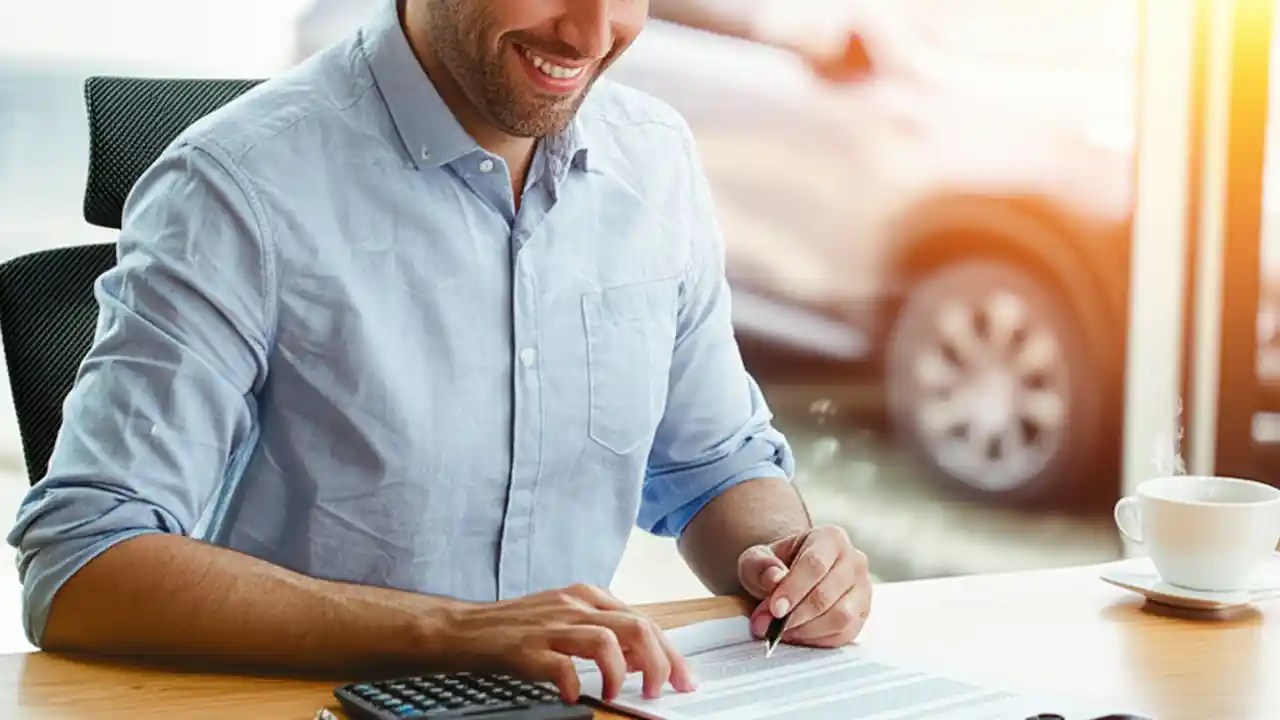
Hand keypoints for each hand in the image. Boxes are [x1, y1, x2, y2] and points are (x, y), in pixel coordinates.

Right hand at [443, 584, 696, 702]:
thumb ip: (603, 629)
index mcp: (588, 596)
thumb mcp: (566, 616)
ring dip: (620, 673)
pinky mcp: (526, 648)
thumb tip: (643, 658)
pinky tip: (572, 696)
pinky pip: (560, 666)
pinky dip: (573, 684)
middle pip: (636, 627)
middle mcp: (574, 605)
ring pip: (607, 640)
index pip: (644, 620)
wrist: (463, 628)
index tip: (684, 679)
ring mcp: (551, 625)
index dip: (670, 653)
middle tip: (661, 691)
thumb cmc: (517, 627)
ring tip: (617, 693)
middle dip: (660, 663)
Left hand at [737, 525, 870, 647]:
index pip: (814, 564)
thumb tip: (775, 578)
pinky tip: (797, 635)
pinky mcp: (862, 614)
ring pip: (840, 617)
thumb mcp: (756, 560)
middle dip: (795, 615)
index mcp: (830, 538)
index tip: (774, 609)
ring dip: (806, 630)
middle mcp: (854, 560)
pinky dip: (818, 640)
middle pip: (827, 593)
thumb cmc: (775, 566)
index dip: (793, 589)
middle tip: (768, 626)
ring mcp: (863, 589)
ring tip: (782, 631)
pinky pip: (845, 634)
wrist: (790, 578)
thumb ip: (760, 566)